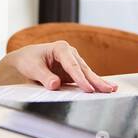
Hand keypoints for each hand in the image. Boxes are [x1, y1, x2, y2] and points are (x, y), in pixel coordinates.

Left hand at [0, 40, 118, 92]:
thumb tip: (55, 85)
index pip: (72, 65)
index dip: (80, 78)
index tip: (88, 89)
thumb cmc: (28, 61)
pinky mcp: (74, 71)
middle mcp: (70, 53)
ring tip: (112, 90)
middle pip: (84, 69)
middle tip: (108, 89)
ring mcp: (73, 62)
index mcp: (60, 48)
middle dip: (96, 80)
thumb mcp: (32, 68)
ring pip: (87, 73)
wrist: (25, 60)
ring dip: (99, 82)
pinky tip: (105, 89)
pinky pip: (85, 78)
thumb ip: (44, 76)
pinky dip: (94, 84)